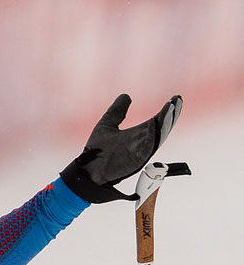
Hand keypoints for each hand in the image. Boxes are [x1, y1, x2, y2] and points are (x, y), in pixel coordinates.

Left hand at [60, 94, 180, 202]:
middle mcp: (143, 142)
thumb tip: (126, 95)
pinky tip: (154, 125)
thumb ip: (117, 111)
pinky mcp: (135, 161)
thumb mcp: (107, 124)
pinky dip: (151, 137)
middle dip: (171, 115)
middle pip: (162, 127)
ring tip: (171, 108)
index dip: (167, 110)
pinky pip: (146, 148)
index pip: (158, 120)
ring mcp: (140, 152)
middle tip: (178, 101)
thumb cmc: (97, 149)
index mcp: (139, 134)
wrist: (87, 169)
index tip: (176, 98)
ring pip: (158, 136)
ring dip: (165, 123)